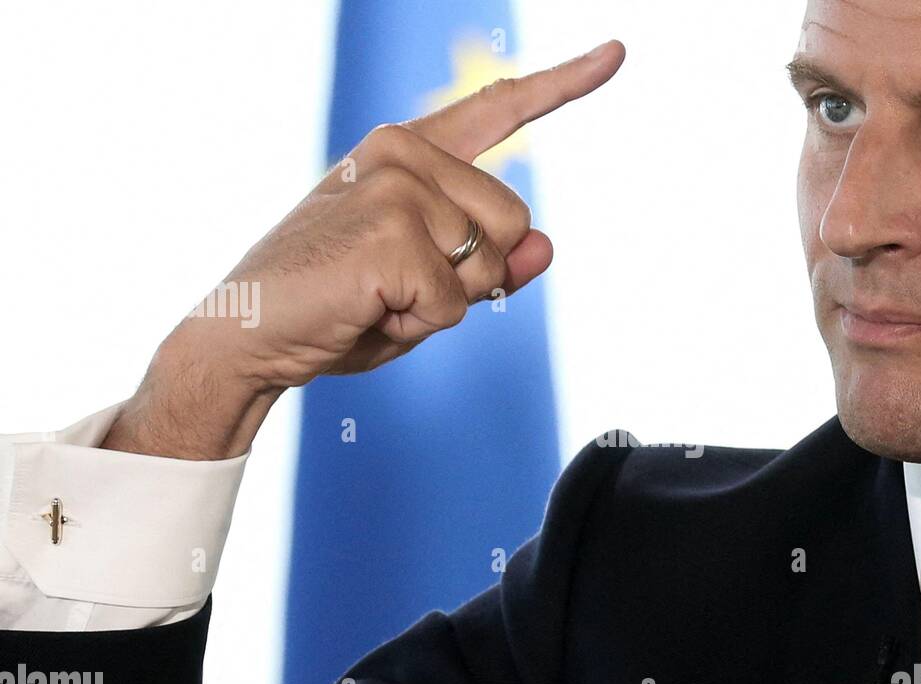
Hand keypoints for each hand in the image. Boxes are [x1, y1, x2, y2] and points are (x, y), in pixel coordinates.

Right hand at [102, 39, 625, 459]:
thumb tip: (547, 246)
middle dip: (474, 279)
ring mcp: (396, 186)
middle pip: (513, 223)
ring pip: (491, 265)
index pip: (497, 109)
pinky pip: (454, 304)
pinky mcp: (391, 234)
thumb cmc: (334, 306)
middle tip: (398, 288)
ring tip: (377, 297)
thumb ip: (488, 261)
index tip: (616, 54)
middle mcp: (403, 153)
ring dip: (444, 304)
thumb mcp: (425, 282)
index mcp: (408, 152)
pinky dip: (417, 326)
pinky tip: (366, 309)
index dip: (563, 84)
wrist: (245, 335)